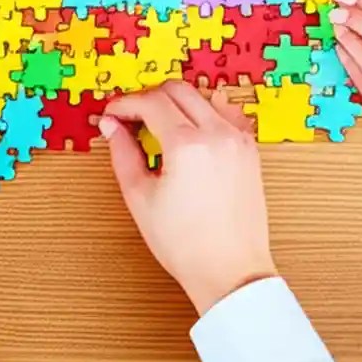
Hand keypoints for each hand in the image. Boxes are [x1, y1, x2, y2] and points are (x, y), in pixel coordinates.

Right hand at [99, 81, 275, 314]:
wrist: (230, 271)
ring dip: (175, 103)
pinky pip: (226, 114)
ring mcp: (238, 140)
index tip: (112, 114)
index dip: (125, 104)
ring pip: (201, 97)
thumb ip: (123, 153)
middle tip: (130, 117)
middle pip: (176, 90)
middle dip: (148, 97)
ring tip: (157, 127)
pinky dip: (205, 112)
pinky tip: (190, 128)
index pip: (151, 101)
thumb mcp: (140, 197)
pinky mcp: (249, 150)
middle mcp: (217, 134)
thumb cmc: (186, 244)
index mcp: (188, 145)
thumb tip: (112, 126)